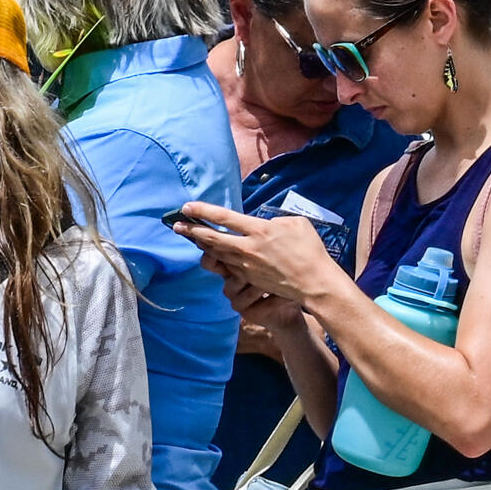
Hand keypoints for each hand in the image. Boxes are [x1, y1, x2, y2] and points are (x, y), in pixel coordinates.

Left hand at [179, 201, 339, 303]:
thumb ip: (275, 221)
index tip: (187, 207)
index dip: (203, 211)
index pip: (224, 218)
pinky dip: (219, 259)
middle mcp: (248, 248)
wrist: (314, 282)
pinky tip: (212, 254)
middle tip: (176, 225)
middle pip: (212, 239)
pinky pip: (228, 266)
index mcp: (259, 230)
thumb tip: (265, 223)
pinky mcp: (249, 278)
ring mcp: (247, 265)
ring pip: (217, 254)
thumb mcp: (296, 224)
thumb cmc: (310, 250)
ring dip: (202, 245)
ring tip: (191, 237)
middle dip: (191, 231)